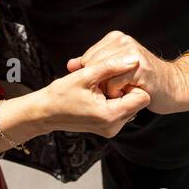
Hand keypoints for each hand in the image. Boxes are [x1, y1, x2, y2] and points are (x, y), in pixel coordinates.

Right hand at [31, 57, 151, 136]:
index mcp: (110, 115)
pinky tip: (97, 94)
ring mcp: (110, 129)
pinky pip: (121, 111)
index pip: (143, 97)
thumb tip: (134, 59)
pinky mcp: (107, 128)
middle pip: (137, 102)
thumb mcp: (86, 75)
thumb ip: (111, 66)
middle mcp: (114, 126)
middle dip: (125, 88)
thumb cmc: (61, 93)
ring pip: (130, 105)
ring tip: (99, 87)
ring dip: (119, 94)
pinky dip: (113, 100)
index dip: (132, 83)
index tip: (115, 76)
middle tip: (104, 81)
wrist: (45, 112)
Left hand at [67, 32, 188, 115]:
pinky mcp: (139, 68)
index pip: (87, 59)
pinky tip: (130, 92)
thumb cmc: (143, 80)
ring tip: (123, 90)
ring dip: (108, 89)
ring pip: (102, 76)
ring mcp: (132, 53)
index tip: (108, 83)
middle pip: (92, 67)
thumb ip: (93, 65)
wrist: (173, 87)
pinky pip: (113, 85)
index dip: (93, 77)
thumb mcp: (115, 69)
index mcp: (116, 38)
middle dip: (100, 83)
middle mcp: (124, 41)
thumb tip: (70, 65)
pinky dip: (117, 94)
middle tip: (116, 89)